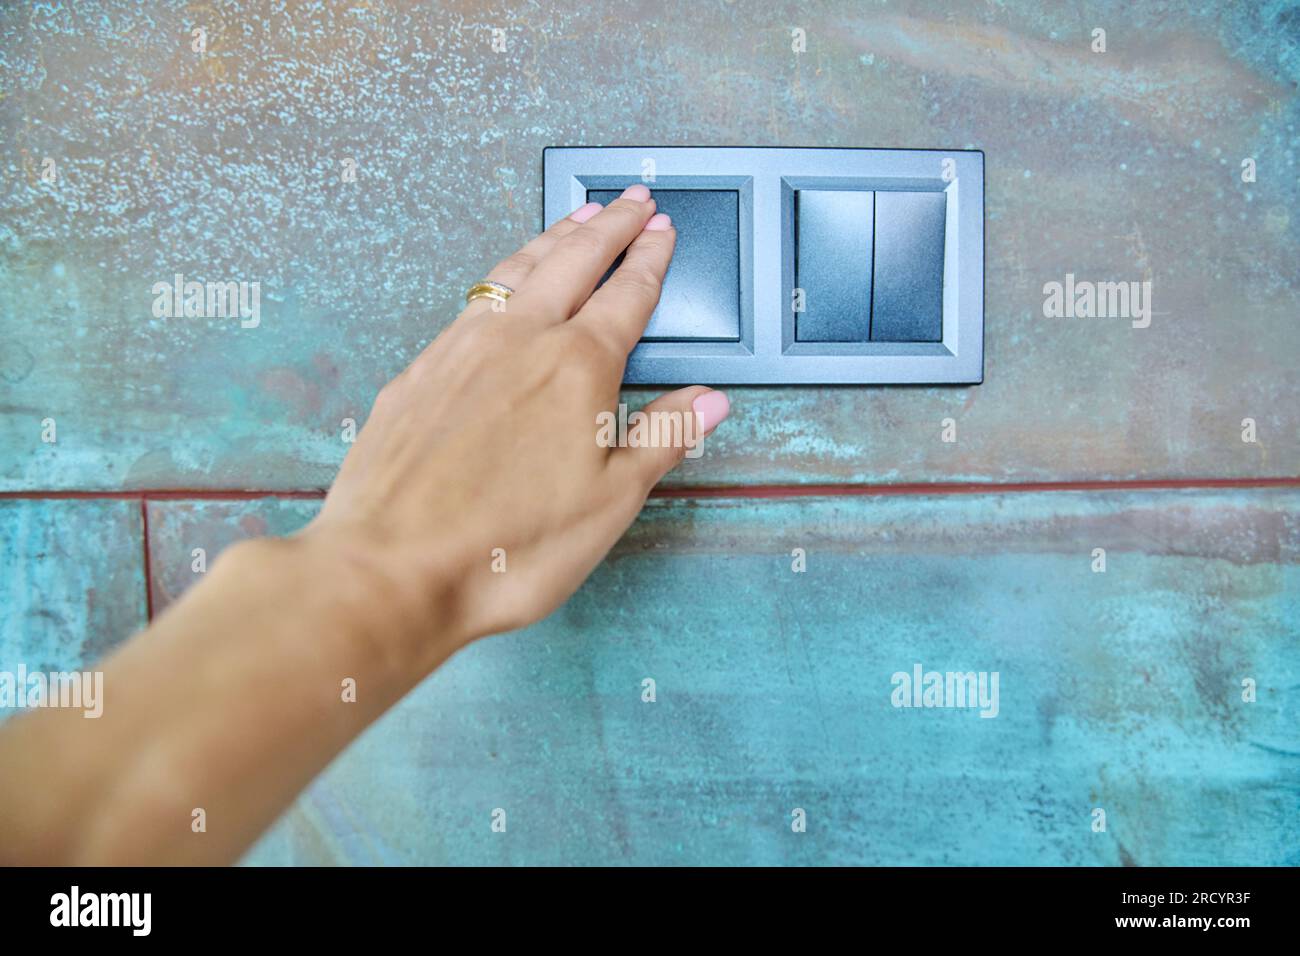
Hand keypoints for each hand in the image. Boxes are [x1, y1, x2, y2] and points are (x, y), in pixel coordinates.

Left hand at [303, 184, 730, 652]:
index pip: (627, 296)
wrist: (391, 568)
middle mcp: (520, 341)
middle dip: (609, 226)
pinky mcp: (420, 372)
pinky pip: (472, 301)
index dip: (650, 261)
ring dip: (554, 238)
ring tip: (576, 217)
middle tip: (631, 199)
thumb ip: (660, 438)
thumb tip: (707, 400)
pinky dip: (502, 275)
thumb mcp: (610, 503)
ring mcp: (462, 349)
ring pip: (517, 270)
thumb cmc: (507, 547)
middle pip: (574, 262)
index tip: (663, 231)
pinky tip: (502, 285)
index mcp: (577, 367)